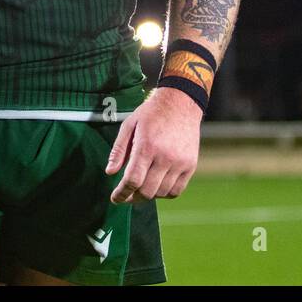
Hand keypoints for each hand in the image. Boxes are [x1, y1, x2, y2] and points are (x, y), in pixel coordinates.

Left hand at [106, 87, 202, 203]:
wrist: (181, 102)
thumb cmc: (151, 113)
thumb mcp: (129, 125)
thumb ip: (118, 150)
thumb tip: (110, 172)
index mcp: (147, 146)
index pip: (133, 180)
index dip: (121, 194)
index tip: (115, 198)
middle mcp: (165, 157)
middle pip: (146, 191)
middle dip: (132, 197)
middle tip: (126, 195)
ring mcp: (180, 162)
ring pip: (161, 193)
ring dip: (148, 195)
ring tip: (141, 187)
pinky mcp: (191, 165)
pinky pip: (176, 190)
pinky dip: (165, 193)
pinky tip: (157, 186)